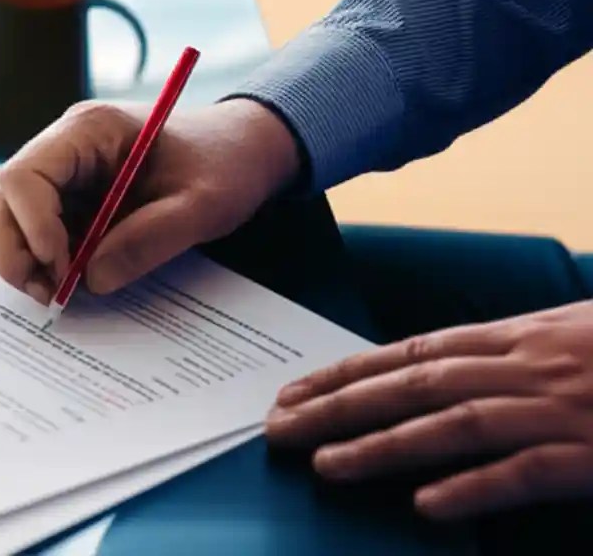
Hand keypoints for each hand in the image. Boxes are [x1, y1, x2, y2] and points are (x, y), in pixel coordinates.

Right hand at [0, 98, 300, 303]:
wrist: (243, 152)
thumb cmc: (225, 164)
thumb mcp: (202, 204)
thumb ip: (149, 239)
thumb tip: (92, 280)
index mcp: (89, 129)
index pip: (24, 175)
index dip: (31, 225)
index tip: (63, 267)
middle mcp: (63, 147)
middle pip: (3, 199)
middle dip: (16, 250)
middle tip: (51, 293)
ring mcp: (63, 174)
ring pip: (8, 217)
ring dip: (22, 259)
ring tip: (57, 292)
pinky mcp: (69, 200)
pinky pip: (34, 231)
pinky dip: (40, 261)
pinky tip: (68, 282)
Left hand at [266, 301, 592, 520]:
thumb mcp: (568, 334)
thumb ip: (507, 352)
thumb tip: (438, 376)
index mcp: (519, 335)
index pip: (409, 352)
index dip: (346, 372)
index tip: (293, 390)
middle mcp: (528, 365)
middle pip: (412, 385)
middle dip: (338, 407)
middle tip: (277, 430)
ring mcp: (562, 408)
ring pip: (453, 424)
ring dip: (383, 446)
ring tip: (325, 466)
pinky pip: (528, 472)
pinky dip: (476, 487)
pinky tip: (428, 507)